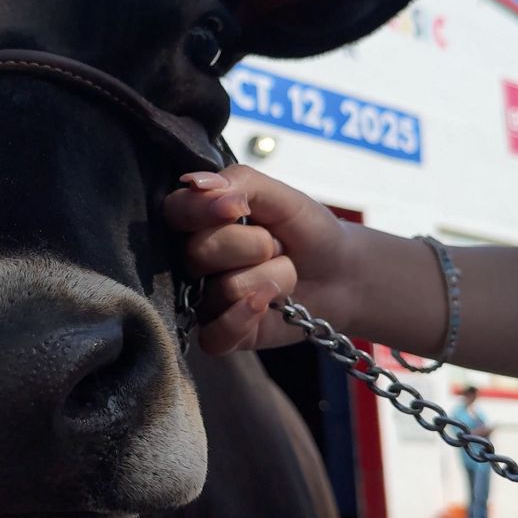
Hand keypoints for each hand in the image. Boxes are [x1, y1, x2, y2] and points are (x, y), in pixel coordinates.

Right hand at [163, 164, 355, 353]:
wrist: (342, 272)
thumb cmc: (307, 230)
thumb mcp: (281, 195)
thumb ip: (239, 182)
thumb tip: (195, 184)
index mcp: (200, 219)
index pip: (175, 211)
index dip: (202, 210)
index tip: (239, 209)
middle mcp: (194, 259)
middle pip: (199, 252)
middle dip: (254, 245)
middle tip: (276, 245)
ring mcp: (205, 298)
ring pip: (223, 290)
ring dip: (271, 277)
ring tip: (284, 271)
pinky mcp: (220, 334)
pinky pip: (216, 334)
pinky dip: (246, 318)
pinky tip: (269, 303)